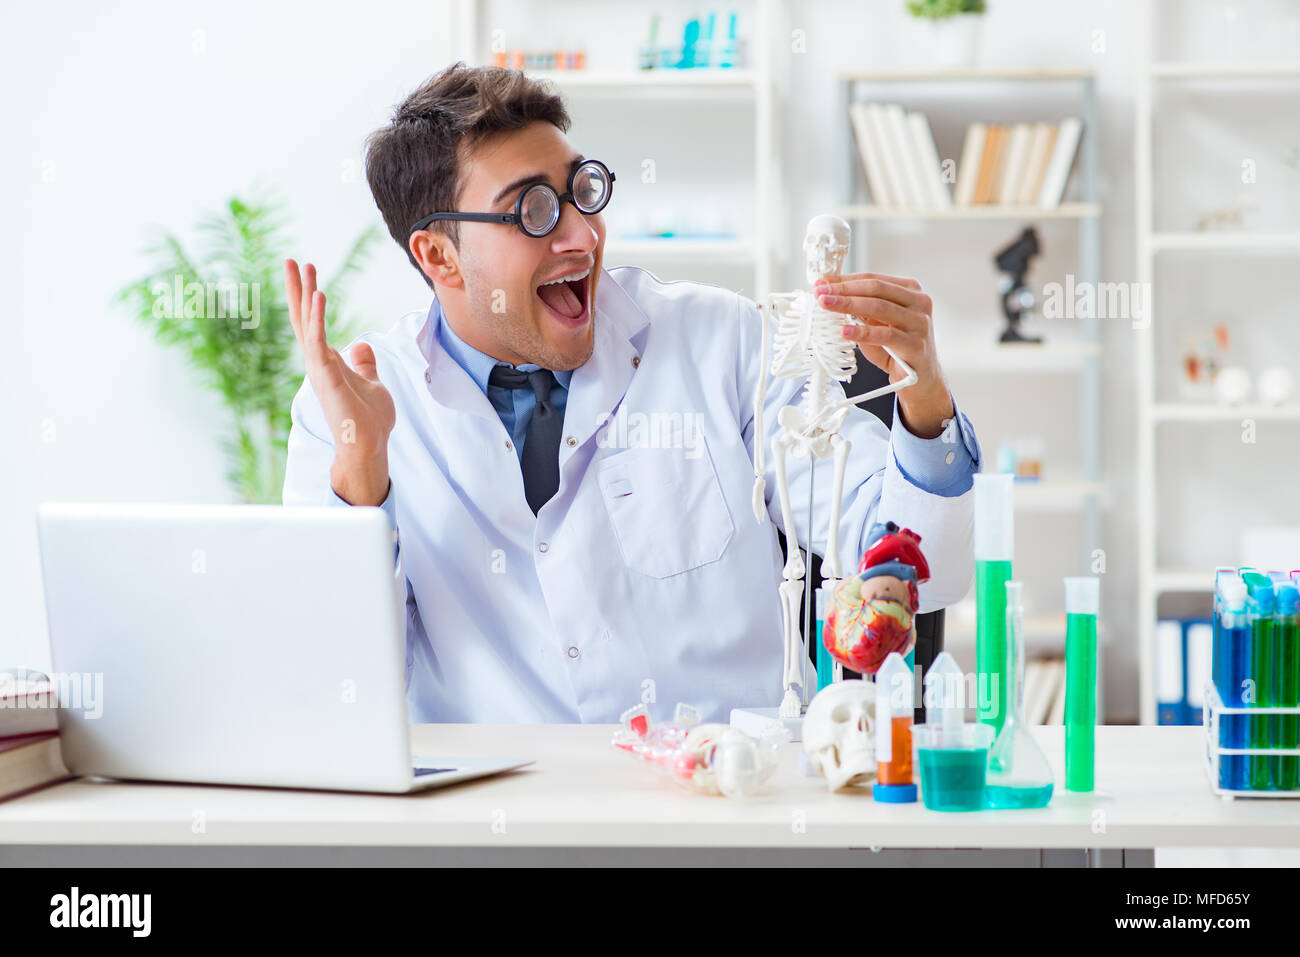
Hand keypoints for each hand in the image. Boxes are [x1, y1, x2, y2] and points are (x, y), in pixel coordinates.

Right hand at [285, 259, 395, 505]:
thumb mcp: (372, 382)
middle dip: (298, 288)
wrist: (368, 444)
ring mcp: (319, 367)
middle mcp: (318, 361)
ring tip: (301, 266)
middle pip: (304, 317)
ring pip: (307, 323)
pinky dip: (318, 316)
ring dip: (304, 293)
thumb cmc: (370, 420)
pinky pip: (318, 339)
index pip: (314, 323)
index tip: (307, 273)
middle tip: (291, 260)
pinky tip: (319, 295)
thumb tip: (362, 345)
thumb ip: (364, 363)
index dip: (309, 297)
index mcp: (328, 361)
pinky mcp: (325, 374)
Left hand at [814, 272, 953, 439]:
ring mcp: (920, 323)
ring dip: (849, 305)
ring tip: (827, 306)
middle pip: (875, 289)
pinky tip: (845, 332)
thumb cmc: (895, 348)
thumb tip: (828, 296)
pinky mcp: (916, 344)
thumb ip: (860, 309)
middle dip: (844, 290)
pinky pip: (886, 335)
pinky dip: (863, 332)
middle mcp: (919, 302)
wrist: (919, 379)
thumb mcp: (876, 323)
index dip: (845, 280)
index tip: (821, 284)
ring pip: (880, 307)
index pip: (872, 279)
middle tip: (820, 293)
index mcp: (909, 290)